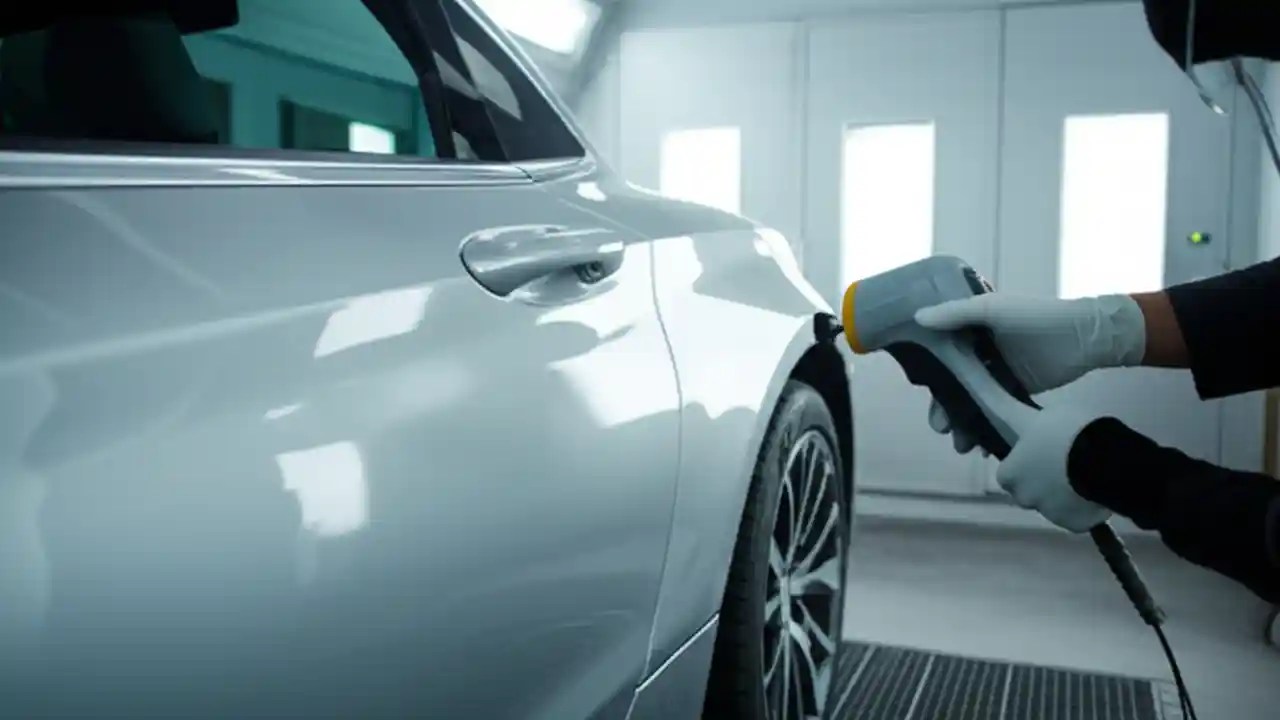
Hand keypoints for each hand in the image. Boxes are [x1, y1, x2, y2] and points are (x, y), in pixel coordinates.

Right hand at [916, 293, 1145, 453]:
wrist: (1083, 337)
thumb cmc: (1036, 318)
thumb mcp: (992, 310)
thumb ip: (956, 314)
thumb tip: (918, 318)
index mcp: (969, 330)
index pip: (939, 358)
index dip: (929, 381)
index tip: (926, 401)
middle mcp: (979, 352)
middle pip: (953, 385)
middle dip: (945, 411)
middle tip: (944, 430)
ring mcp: (998, 373)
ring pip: (972, 402)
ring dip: (965, 424)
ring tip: (964, 445)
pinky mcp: (1016, 390)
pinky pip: (994, 411)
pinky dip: (987, 427)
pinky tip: (985, 445)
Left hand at [996, 405, 1111, 532]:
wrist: (1105, 457)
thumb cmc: (1068, 431)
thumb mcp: (1042, 417)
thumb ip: (1029, 429)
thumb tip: (1023, 425)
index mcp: (1010, 472)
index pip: (1007, 475)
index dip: (1022, 467)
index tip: (1036, 457)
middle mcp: (1024, 497)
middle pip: (1028, 493)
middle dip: (1040, 484)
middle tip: (1061, 466)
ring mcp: (1050, 514)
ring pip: (1053, 507)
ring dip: (1063, 496)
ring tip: (1086, 476)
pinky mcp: (1075, 524)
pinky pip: (1077, 516)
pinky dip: (1084, 508)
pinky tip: (1098, 491)